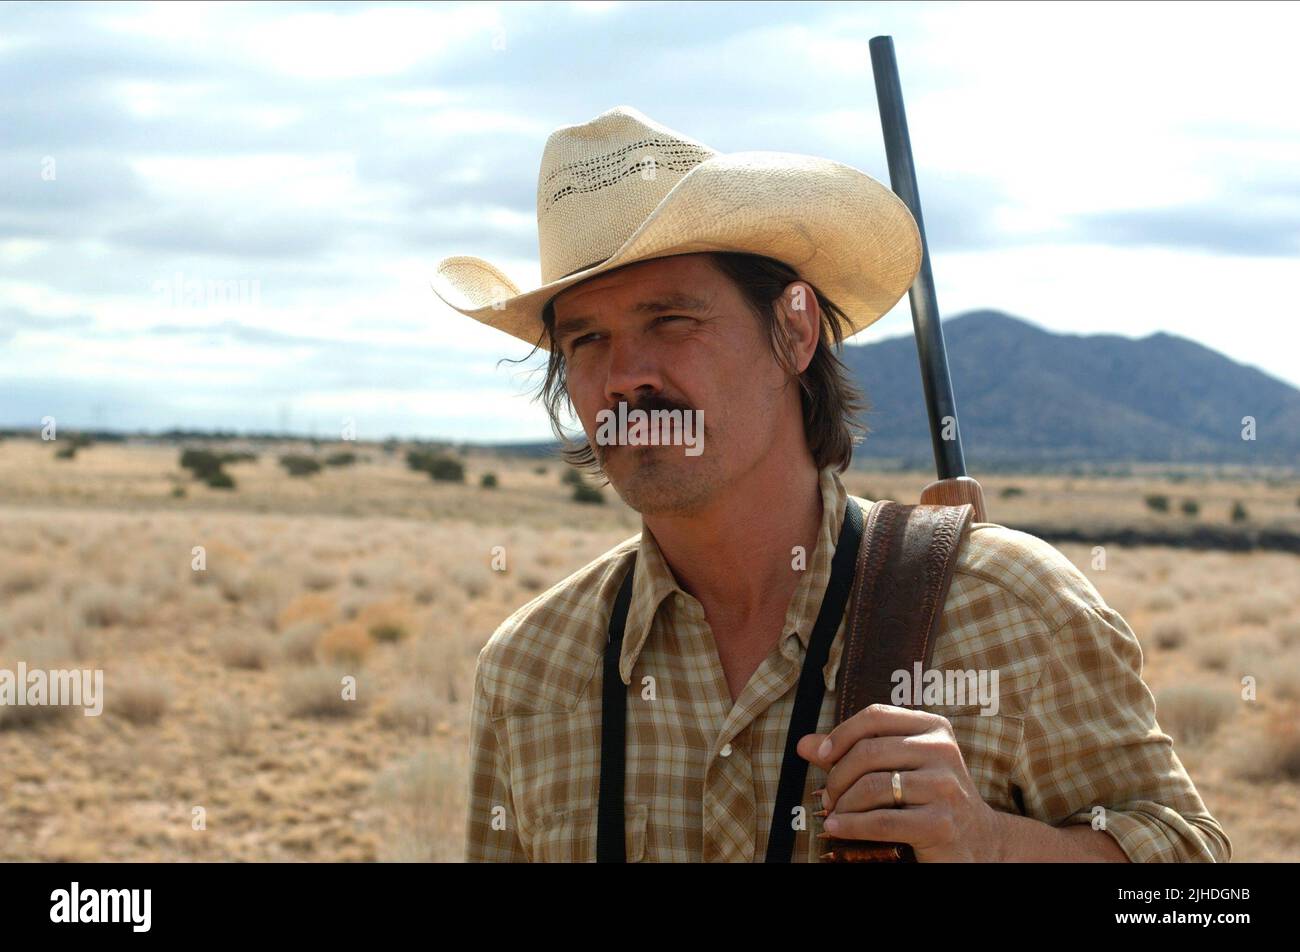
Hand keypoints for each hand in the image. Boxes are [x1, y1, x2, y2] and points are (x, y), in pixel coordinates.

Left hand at [796, 703, 1002, 861]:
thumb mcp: (897, 766)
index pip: (876, 716)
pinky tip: (837, 827)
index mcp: (933, 728)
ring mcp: (944, 787)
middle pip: (869, 752)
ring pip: (871, 787)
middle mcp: (942, 751)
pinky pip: (881, 820)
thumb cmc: (928, 798)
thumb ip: (852, 753)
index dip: (841, 733)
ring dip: (843, 804)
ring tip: (834, 814)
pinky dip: (851, 825)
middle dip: (837, 776)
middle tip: (827, 797)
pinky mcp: (940, 823)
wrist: (977, 841)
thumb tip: (803, 744)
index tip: (821, 754)